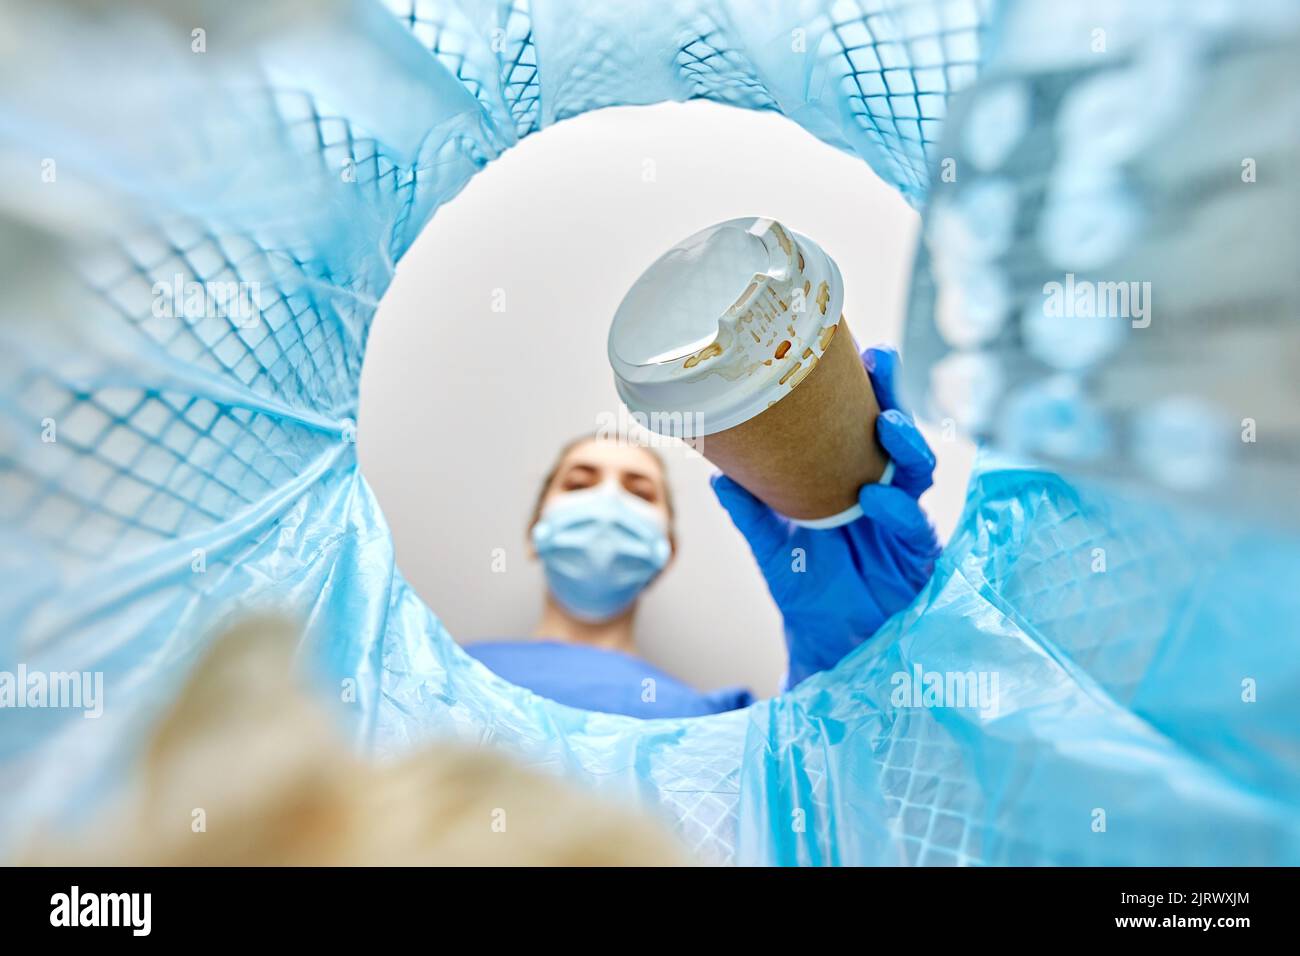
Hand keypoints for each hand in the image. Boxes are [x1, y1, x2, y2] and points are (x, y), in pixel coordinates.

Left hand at [710, 346, 940, 688]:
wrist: (826, 644)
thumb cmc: (810, 588)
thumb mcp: (773, 547)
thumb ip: (752, 512)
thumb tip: (719, 473)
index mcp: (852, 478)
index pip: (861, 425)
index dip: (865, 389)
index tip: (857, 351)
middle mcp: (886, 490)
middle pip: (897, 434)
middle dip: (894, 396)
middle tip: (882, 363)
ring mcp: (905, 521)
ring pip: (916, 471)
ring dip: (905, 444)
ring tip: (886, 425)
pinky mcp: (917, 556)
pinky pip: (912, 526)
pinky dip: (896, 510)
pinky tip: (878, 498)